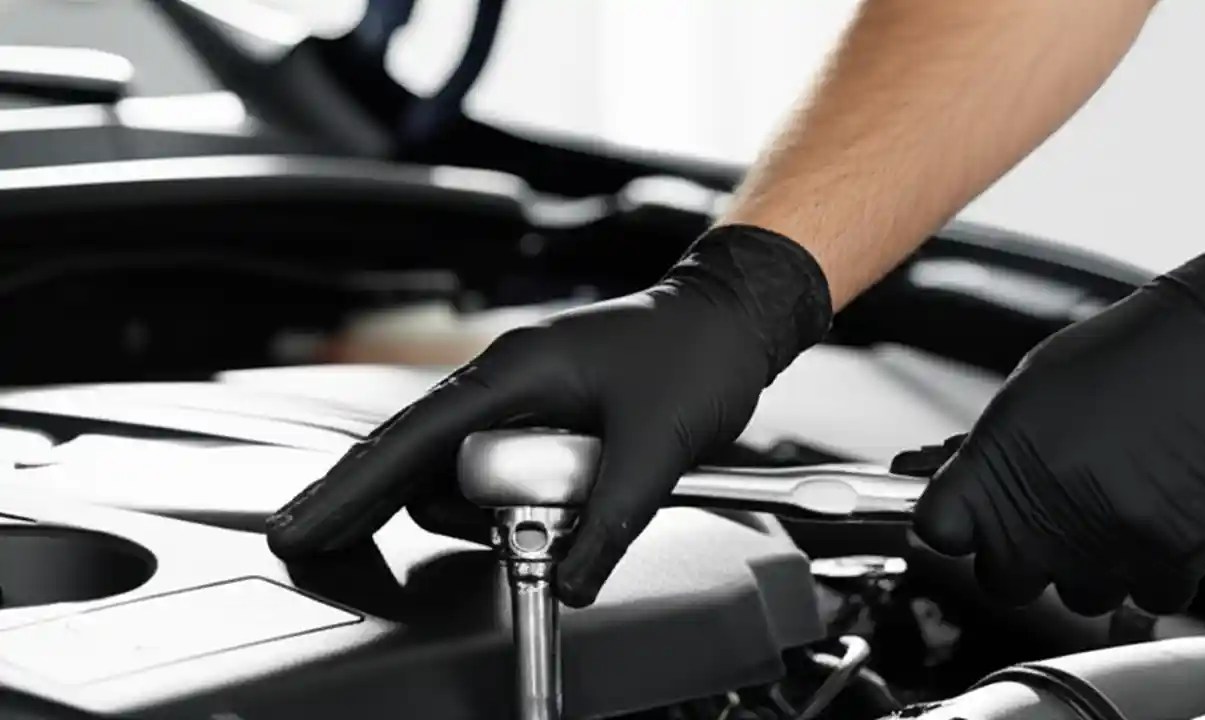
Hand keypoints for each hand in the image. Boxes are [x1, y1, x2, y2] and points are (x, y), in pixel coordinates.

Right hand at [266, 225, 830, 606]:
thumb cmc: (694, 353)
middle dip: (399, 506)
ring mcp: (520, 398)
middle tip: (344, 547)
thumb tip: (570, 580)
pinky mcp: (541, 415)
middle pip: (421, 461)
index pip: (408, 439)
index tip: (304, 528)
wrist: (727, 321)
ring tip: (559, 507)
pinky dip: (510, 500)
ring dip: (489, 511)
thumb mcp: (657, 446)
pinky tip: (552, 507)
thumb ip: (609, 521)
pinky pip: (498, 468)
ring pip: (461, 473)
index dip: (350, 489)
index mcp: (514, 374)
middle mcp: (503, 382)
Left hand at [912, 217, 1204, 615]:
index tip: (962, 520)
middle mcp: (1047, 510)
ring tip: (1107, 513)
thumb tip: (965, 489)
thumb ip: (995, 451)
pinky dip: (1149, 572)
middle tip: (1040, 522)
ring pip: (1075, 595)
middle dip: (1015, 556)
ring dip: (1086, 566)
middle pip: (1001, 580)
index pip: (938, 529)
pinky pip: (1146, 597)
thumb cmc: (1136, 353)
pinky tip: (1152, 524)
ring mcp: (1108, 541)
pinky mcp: (1171, 558)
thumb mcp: (1035, 387)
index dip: (949, 524)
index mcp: (1000, 460)